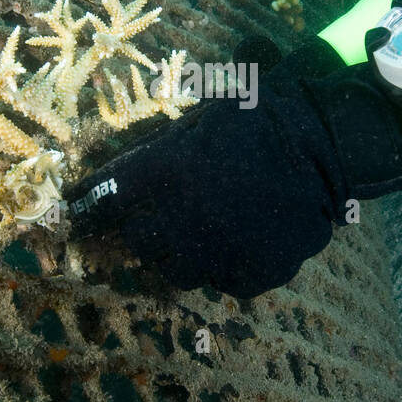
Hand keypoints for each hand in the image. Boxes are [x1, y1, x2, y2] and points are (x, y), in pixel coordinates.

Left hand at [66, 41, 401, 296]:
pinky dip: (226, 269)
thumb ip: (158, 147)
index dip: (87, 210)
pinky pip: (224, 284)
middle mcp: (182, 220)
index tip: (75, 216)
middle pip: (139, 245)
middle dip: (143, 234)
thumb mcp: (202, 117)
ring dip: (182, 256)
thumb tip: (114, 173)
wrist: (326, 144)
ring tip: (202, 234)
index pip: (104, 202)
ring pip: (178, 273)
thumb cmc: (259, 117)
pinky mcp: (252, 274)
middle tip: (157, 222)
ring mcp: (218, 253)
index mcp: (163, 174)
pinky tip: (240, 243)